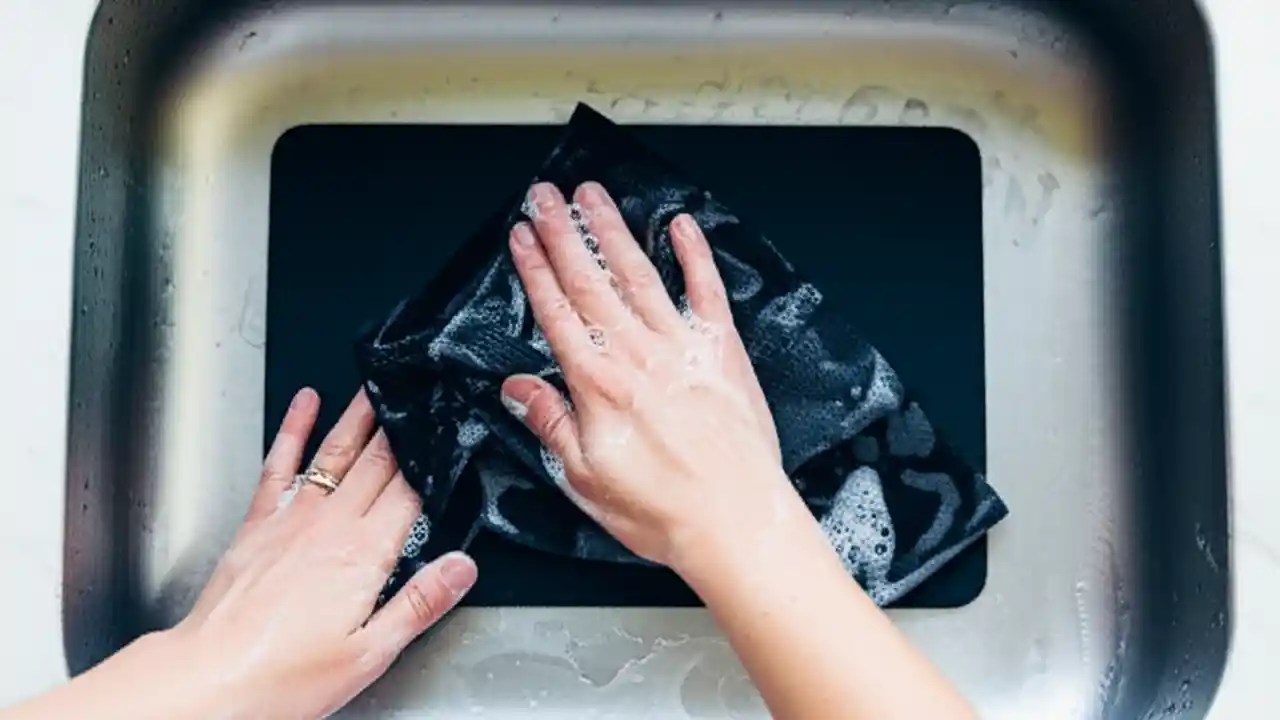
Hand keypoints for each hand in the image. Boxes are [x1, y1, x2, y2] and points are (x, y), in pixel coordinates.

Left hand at [159, 389, 476, 718]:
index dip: (433, 459)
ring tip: (377, 385)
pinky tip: (304, 404)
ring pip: (335, 452)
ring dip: (359, 416)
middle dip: (402, 425)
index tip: (449, 430)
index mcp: (365, 555)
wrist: (212, 679)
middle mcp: (330, 526)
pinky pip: (281, 463)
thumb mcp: (371, 652)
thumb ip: (420, 603)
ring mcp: (292, 519)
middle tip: (420, 392)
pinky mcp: (259, 522)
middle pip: (378, 463)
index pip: (411, 492)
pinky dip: (294, 429)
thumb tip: (463, 567)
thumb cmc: (285, 677)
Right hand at [500, 181, 805, 572]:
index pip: (556, 311)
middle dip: (564, 232)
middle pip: (590, 280)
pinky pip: (705, 289)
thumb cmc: (664, 509)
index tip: (521, 235)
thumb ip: (551, 423)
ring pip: (638, 274)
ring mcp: (681, 346)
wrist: (736, 521)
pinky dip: (693, 254)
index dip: (535, 269)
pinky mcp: (722, 350)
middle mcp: (636, 355)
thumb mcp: (585, 478)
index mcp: (597, 385)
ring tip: (593, 196)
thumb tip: (519, 388)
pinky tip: (680, 226)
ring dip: (612, 231)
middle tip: (545, 195)